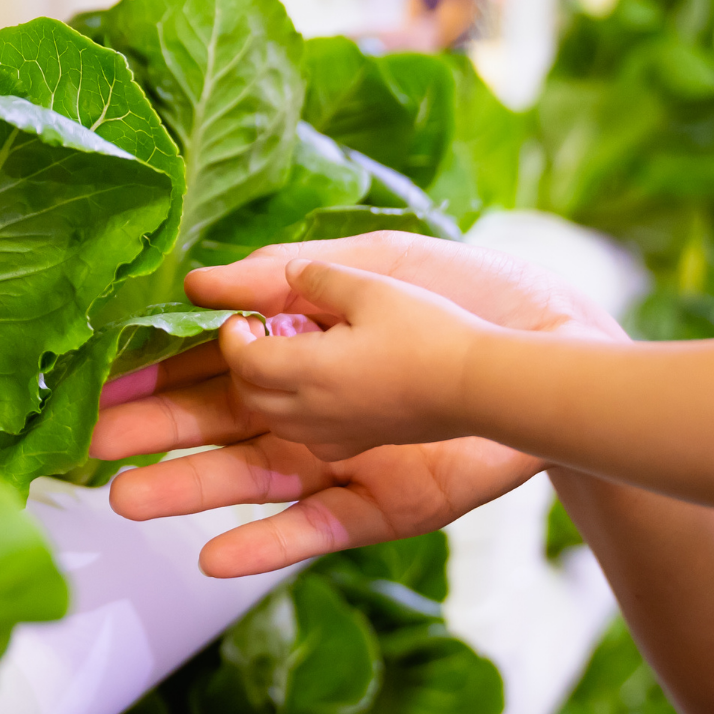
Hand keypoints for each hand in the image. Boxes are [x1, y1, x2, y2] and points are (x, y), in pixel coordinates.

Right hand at [94, 232, 623, 576]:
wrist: (554, 344)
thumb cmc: (464, 295)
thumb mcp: (364, 268)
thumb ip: (283, 276)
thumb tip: (197, 282)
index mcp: (298, 353)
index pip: (207, 368)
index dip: (152, 376)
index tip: (96, 384)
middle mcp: (307, 412)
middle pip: (213, 426)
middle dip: (149, 435)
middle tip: (87, 445)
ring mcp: (339, 461)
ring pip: (247, 480)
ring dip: (186, 490)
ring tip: (126, 499)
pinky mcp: (380, 505)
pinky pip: (313, 530)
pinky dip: (264, 546)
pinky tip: (211, 556)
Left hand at [214, 260, 486, 461]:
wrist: (480, 386)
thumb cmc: (430, 332)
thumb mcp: (372, 288)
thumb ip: (322, 277)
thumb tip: (290, 270)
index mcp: (309, 370)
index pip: (243, 359)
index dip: (234, 336)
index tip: (243, 317)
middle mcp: (314, 410)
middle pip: (250, 394)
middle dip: (243, 364)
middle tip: (256, 334)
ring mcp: (336, 433)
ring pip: (274, 420)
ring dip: (264, 391)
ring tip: (283, 359)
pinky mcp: (359, 443)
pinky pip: (307, 437)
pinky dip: (296, 416)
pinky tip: (317, 392)